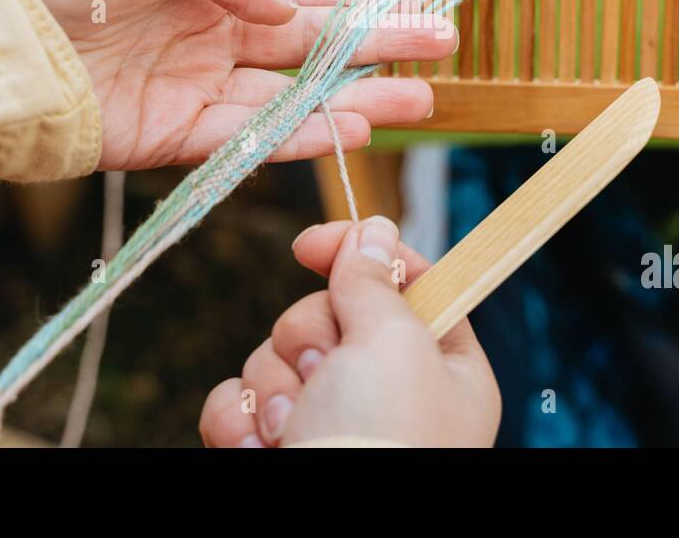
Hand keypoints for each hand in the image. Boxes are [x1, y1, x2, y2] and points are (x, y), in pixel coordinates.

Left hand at [0, 0, 455, 170]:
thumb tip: (289, 10)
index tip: (417, 3)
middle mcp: (213, 34)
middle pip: (315, 46)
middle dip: (381, 45)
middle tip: (443, 48)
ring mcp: (198, 87)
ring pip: (297, 97)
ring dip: (360, 97)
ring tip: (421, 98)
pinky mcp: (174, 136)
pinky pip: (253, 136)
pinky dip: (306, 134)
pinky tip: (355, 124)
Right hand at [199, 217, 500, 447]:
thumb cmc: (384, 446)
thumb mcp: (394, 343)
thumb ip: (375, 280)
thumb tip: (372, 228)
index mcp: (441, 365)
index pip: (403, 281)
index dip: (358, 253)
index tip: (311, 243)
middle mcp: (386, 393)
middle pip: (327, 314)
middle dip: (308, 338)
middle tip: (324, 373)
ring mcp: (327, 424)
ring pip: (274, 355)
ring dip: (274, 386)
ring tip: (292, 428)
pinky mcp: (274, 450)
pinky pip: (239, 400)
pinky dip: (238, 420)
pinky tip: (255, 447)